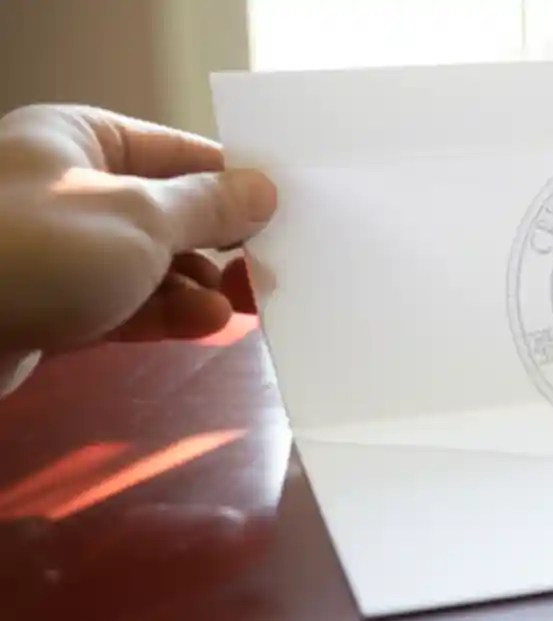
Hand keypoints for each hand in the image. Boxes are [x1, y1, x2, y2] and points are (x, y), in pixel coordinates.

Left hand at [0, 104, 275, 353]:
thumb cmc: (39, 251)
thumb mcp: (143, 219)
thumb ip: (210, 206)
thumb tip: (264, 190)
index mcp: (81, 139)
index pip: (178, 152)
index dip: (235, 182)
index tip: (286, 213)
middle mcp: (69, 186)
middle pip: (170, 211)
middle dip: (223, 244)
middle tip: (273, 269)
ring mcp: (61, 251)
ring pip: (154, 264)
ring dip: (202, 285)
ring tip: (241, 305)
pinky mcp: (56, 306)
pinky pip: (129, 303)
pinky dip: (169, 312)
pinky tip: (205, 323)